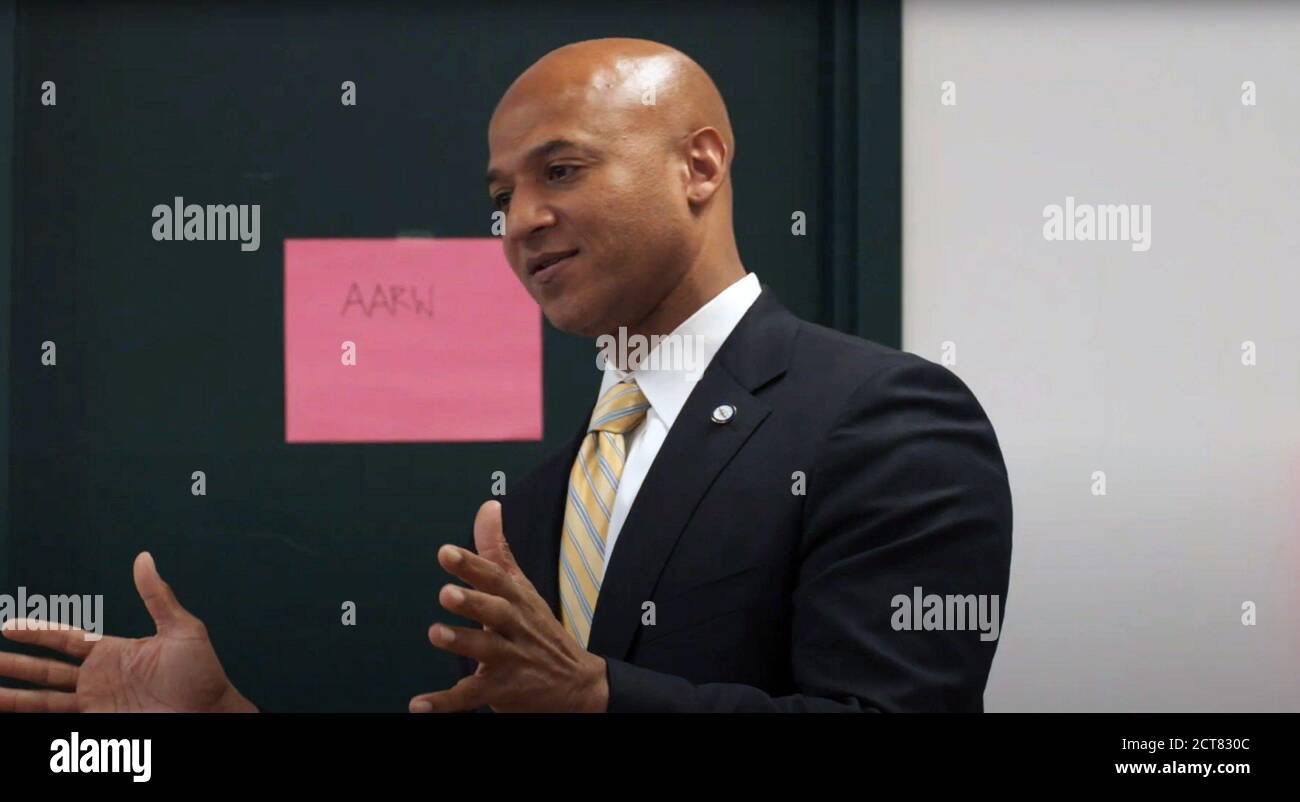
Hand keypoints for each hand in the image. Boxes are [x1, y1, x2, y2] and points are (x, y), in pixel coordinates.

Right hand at [0, 552, 255, 712]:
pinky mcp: (99, 724)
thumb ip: (157, 596)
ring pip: (43, 699)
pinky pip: (57, 720)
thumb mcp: (182, 629)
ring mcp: (97, 703)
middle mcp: (100, 678)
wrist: (211, 714)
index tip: (8, 626)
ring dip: (15, 696)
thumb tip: (144, 559)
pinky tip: (13, 711)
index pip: (66, 639)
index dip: (37, 633)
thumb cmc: (203, 674)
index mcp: (115, 653)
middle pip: (46, 670)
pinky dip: (32, 717)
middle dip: (15, 665)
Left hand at [410, 500, 608, 712]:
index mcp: (517, 600)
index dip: (472, 565)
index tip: (446, 553)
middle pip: (496, 612)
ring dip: (462, 643)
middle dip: (473, 602)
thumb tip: (488, 506)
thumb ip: (497, 551)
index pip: (496, 579)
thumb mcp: (522, 589)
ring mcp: (511, 660)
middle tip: (446, 594)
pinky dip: (446, 702)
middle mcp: (515, 627)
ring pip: (487, 651)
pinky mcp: (503, 690)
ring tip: (437, 634)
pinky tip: (420, 704)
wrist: (578, 685)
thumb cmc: (538, 630)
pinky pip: (472, 697)